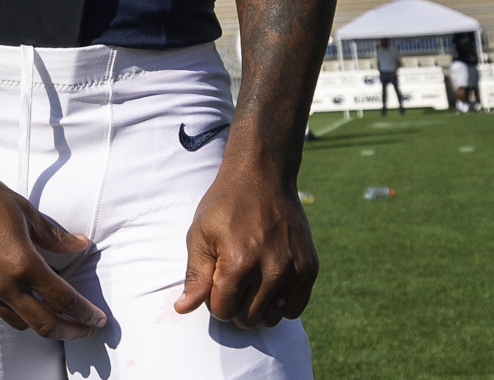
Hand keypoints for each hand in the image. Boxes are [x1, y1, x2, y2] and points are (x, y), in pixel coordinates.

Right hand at [0, 167, 105, 339]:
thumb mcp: (27, 212)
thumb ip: (55, 237)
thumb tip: (79, 245)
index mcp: (22, 263)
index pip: (62, 299)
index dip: (84, 312)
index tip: (97, 319)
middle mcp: (1, 284)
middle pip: (43, 324)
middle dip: (69, 331)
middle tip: (84, 329)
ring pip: (18, 321)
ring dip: (40, 322)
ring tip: (56, 315)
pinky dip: (15, 308)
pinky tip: (23, 296)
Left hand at [175, 163, 317, 327]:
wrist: (263, 175)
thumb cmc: (226, 204)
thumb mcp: (200, 234)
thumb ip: (195, 276)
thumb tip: (183, 309)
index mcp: (239, 264)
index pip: (223, 311)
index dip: (214, 298)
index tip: (216, 277)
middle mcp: (272, 270)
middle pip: (247, 318)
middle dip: (235, 304)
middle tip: (234, 278)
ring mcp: (295, 269)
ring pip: (272, 317)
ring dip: (258, 307)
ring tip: (252, 280)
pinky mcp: (310, 267)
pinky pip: (294, 307)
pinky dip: (281, 303)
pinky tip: (271, 284)